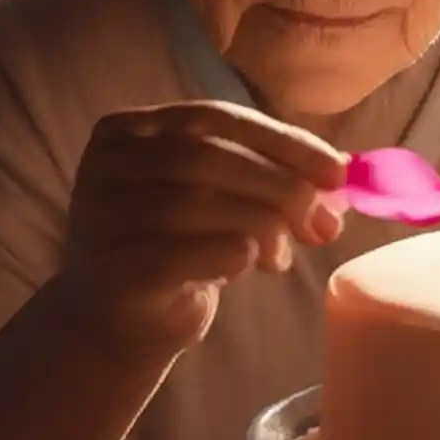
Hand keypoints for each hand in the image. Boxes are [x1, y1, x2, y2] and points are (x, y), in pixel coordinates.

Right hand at [60, 101, 346, 363]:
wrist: (125, 322)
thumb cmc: (183, 248)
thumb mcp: (226, 199)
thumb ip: (272, 176)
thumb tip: (342, 175)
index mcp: (129, 129)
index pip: (215, 117)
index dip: (283, 141)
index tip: (337, 172)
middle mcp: (105, 166)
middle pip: (204, 157)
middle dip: (278, 186)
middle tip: (321, 223)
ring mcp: (98, 218)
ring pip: (191, 203)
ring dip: (258, 226)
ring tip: (280, 255)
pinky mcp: (108, 273)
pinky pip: (177, 254)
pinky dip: (228, 254)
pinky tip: (246, 265)